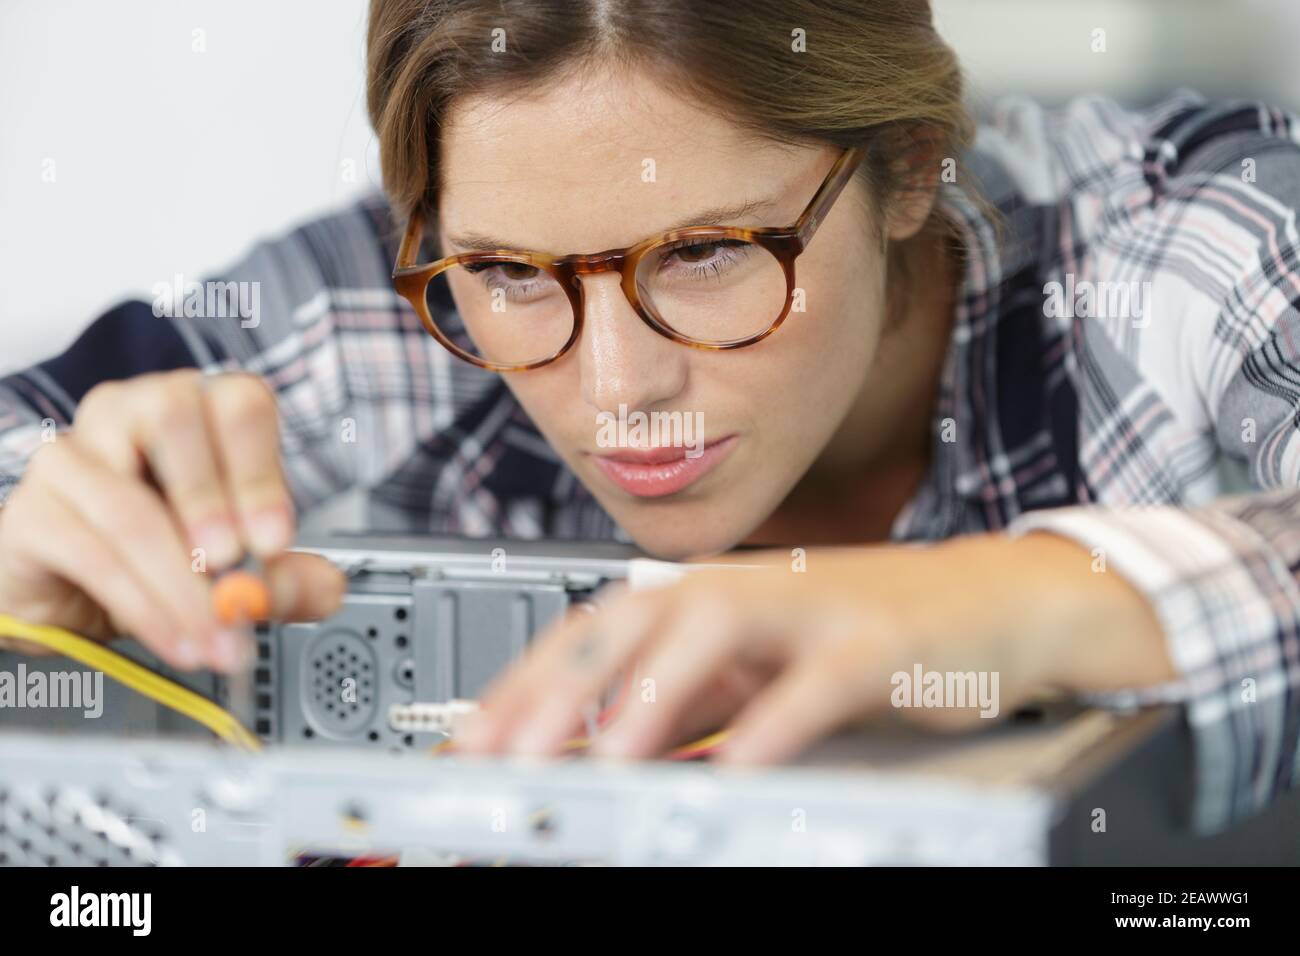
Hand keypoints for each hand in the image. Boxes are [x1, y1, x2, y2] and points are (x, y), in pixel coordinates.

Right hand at [0, 369, 345, 670]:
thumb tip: (327, 588)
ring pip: (131, 506)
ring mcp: (73, 455)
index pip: (239, 404)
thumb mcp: (235, 567)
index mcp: (198, 410)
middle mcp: (131, 413)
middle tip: (235, 567)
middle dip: (213, 501)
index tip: (274, 539)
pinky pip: (92, 554)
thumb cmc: (156, 554)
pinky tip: (177, 639)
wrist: (70, 592)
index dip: (261, 470)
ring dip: (184, 583)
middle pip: (175, 419)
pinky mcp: (32, 511)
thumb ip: (286, 575)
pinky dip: (144, 606)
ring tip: (219, 634)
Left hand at [456, 533, 1175, 763]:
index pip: (598, 629)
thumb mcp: (758, 673)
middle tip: (503, 750)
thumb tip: (598, 751)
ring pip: (717, 627)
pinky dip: (773, 723)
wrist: (988, 601)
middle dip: (562, 684)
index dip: (528, 682)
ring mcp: (813, 611)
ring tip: (606, 758)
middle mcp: (748, 591)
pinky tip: (739, 765)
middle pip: (637, 618)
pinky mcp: (878, 645)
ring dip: (655, 692)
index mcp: (709, 596)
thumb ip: (684, 705)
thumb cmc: (861, 635)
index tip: (472, 739)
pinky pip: (817, 683)